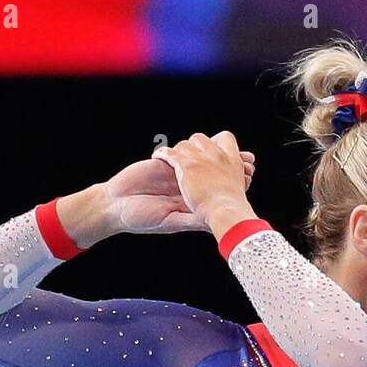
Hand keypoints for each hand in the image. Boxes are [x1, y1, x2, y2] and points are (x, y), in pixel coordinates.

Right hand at [103, 140, 254, 235]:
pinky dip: (189, 147)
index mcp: (191, 202)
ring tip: (233, 151)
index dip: (232, 185)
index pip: (215, 192)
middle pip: (212, 173)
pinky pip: (179, 151)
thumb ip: (192, 220)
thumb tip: (215, 224)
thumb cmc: (141, 219)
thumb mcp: (171, 221)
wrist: (116, 207)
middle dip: (230, 166)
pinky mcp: (163, 161)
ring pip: (198, 160)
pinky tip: (203, 143)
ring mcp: (175, 173)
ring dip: (214, 153)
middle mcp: (186, 187)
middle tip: (250, 162)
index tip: (250, 179)